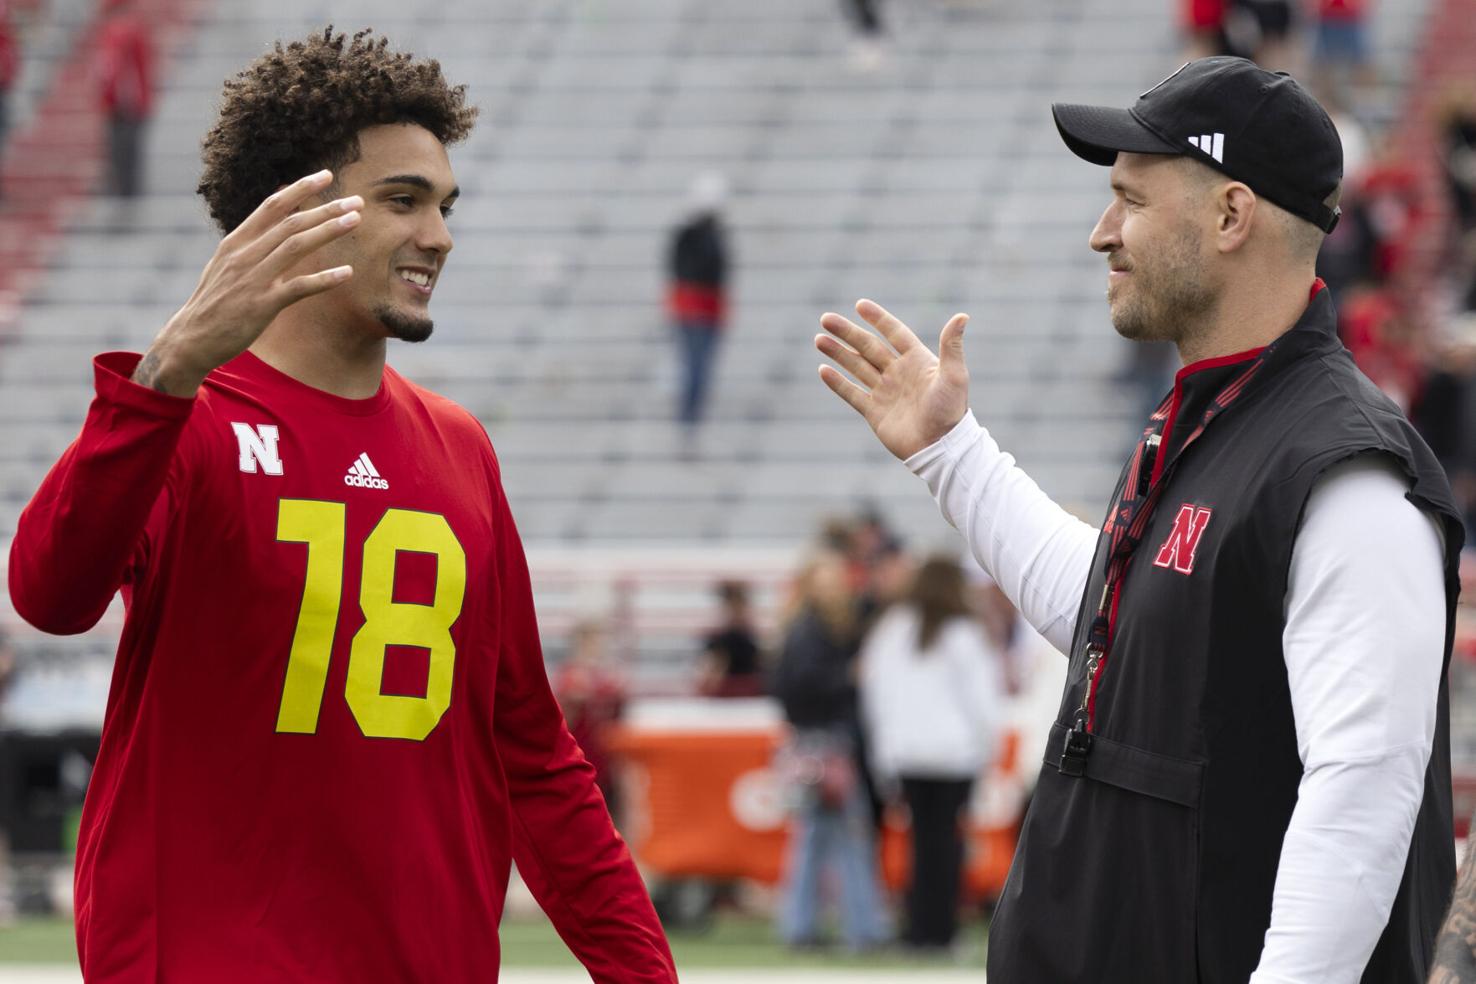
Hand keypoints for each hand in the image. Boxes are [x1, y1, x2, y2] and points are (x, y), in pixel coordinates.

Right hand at [133, 170, 361, 395]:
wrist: (190, 339)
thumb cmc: (214, 304)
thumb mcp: (226, 266)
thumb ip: (250, 245)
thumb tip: (275, 225)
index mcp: (236, 242)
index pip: (272, 206)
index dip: (300, 189)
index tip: (327, 175)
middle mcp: (244, 255)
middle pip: (291, 222)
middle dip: (325, 208)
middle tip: (357, 201)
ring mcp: (253, 279)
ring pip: (296, 246)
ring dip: (328, 231)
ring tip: (355, 221)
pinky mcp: (262, 305)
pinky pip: (299, 287)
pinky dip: (324, 279)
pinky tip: (347, 273)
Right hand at [816, 299, 969, 459]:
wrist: (940, 448)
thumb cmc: (951, 410)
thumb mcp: (954, 375)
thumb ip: (952, 345)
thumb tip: (962, 316)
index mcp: (917, 360)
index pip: (894, 333)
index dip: (878, 319)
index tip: (860, 305)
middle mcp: (898, 373)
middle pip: (868, 347)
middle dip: (847, 333)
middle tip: (826, 319)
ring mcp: (885, 392)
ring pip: (856, 367)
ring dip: (838, 353)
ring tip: (819, 339)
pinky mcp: (875, 412)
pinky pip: (852, 394)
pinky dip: (837, 383)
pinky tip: (823, 370)